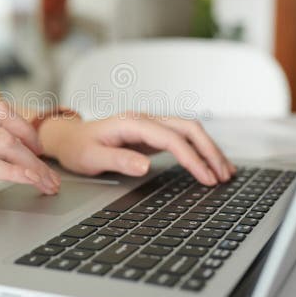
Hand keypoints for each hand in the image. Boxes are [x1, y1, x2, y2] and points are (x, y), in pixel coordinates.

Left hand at [39, 114, 234, 185]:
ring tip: (226, 172)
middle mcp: (145, 119)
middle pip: (188, 128)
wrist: (69, 138)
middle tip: (224, 176)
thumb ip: (118, 160)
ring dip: (209, 150)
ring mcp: (150, 125)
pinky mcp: (153, 134)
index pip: (171, 138)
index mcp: (131, 123)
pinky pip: (183, 138)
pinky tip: (210, 164)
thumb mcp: (91, 158)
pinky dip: (200, 150)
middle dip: (210, 151)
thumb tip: (145, 165)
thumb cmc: (78, 148)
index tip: (206, 177)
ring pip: (189, 131)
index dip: (192, 158)